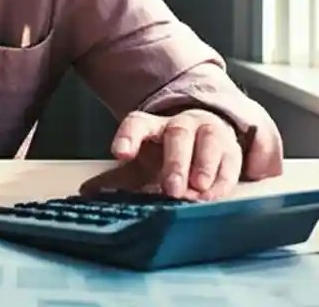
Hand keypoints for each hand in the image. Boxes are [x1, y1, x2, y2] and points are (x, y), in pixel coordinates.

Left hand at [80, 109, 242, 200]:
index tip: (120, 154)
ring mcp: (209, 133)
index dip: (128, 137)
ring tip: (197, 189)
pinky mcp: (232, 149)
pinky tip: (214, 194)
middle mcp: (182, 125)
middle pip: (178, 135)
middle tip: (171, 188)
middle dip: (175, 162)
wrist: (205, 143)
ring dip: (204, 165)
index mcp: (153, 126)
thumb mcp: (141, 166)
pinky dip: (223, 179)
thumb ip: (116, 179)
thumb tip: (87, 192)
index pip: (137, 124)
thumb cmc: (168, 156)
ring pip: (209, 141)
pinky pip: (232, 160)